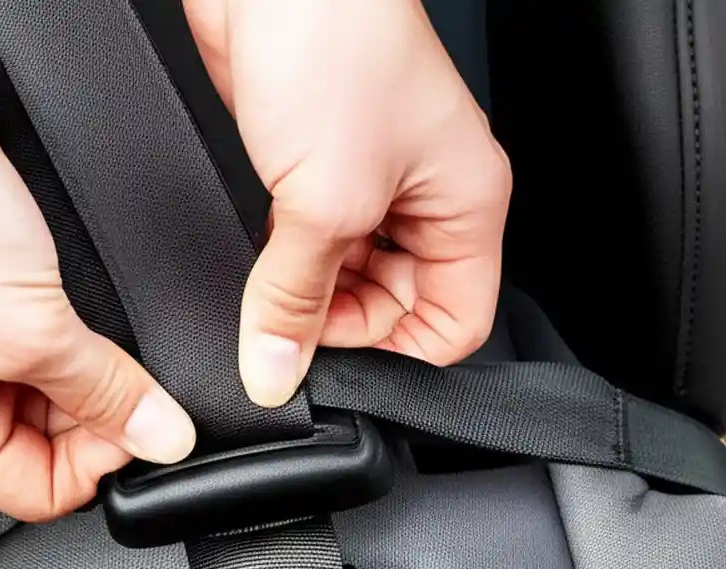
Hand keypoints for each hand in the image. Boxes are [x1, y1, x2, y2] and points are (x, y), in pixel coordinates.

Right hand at [0, 0, 195, 519]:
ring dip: (99, 359)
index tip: (142, 418)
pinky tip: (87, 288)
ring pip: (61, 378)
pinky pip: (56, 322)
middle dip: (105, 408)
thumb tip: (161, 437)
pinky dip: (85, 316)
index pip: (40, 492)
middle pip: (54, 437)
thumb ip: (104, 391)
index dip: (100, 463)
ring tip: (105, 318)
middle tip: (136, 367)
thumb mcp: (27, 329)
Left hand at [185, 0, 510, 406]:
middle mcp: (423, 194)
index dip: (399, 352)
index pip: (457, 322)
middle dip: (343, 319)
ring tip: (273, 270)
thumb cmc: (335, 41)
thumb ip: (297, 297)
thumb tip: (277, 370)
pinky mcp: (313, 162)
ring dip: (306, 287)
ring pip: (346, 273)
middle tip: (290, 313)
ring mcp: (367, 178)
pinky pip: (305, 238)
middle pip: (397, 302)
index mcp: (466, 202)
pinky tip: (259, 241)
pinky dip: (281, 254)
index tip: (334, 351)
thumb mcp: (325, 199)